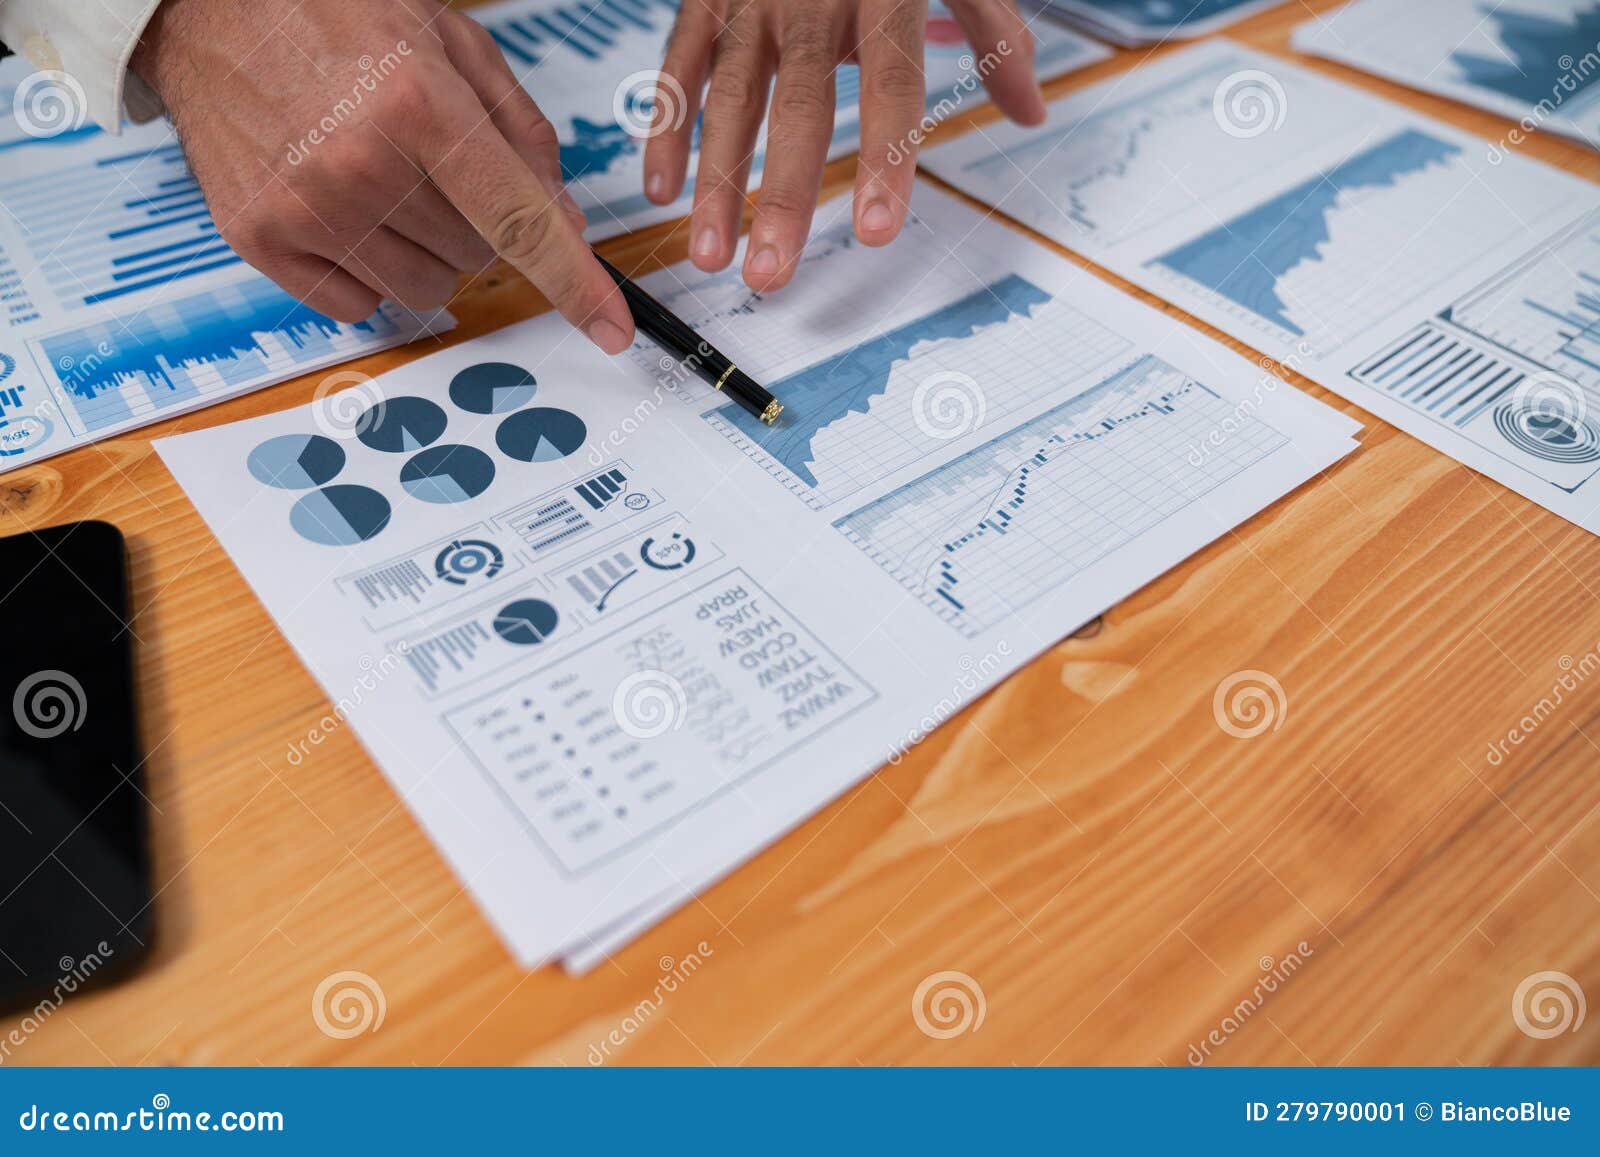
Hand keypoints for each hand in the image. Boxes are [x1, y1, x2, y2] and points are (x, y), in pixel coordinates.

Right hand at [131, 0, 634, 352]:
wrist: (208, 4)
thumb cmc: (333, 12)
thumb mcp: (448, 42)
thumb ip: (520, 132)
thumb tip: (566, 222)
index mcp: (417, 104)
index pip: (520, 221)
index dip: (575, 282)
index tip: (610, 327)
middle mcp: (358, 162)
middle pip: (476, 255)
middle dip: (476, 221)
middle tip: (434, 166)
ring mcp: (302, 207)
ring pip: (425, 287)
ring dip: (427, 250)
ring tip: (388, 182)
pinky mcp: (258, 238)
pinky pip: (357, 302)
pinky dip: (368, 268)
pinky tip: (344, 208)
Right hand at [643, 0, 1046, 290]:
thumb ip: (991, 34)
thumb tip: (1030, 110)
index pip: (888, 85)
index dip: (882, 160)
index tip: (873, 230)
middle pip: (797, 106)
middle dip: (780, 196)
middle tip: (771, 273)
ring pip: (728, 94)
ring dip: (715, 180)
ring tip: (711, 252)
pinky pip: (680, 65)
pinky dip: (667, 128)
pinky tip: (664, 190)